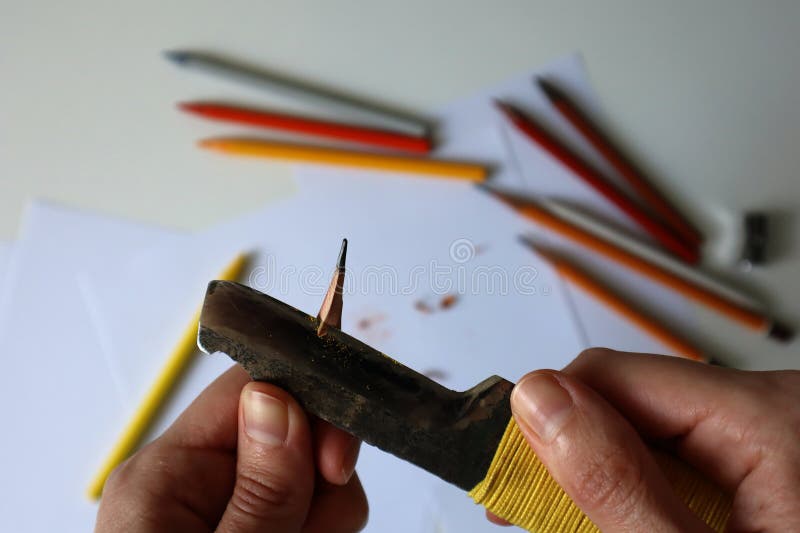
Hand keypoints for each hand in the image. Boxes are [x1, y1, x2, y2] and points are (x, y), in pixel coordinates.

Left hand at [96, 365, 367, 531]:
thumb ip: (259, 488)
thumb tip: (277, 396)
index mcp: (165, 474)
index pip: (247, 389)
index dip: (306, 406)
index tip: (339, 461)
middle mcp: (194, 482)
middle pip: (293, 430)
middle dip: (322, 474)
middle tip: (317, 526)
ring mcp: (229, 508)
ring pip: (313, 475)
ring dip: (327, 510)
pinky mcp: (256, 527)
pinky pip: (313, 508)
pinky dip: (323, 524)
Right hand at [488, 349, 799, 530]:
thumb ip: (619, 486)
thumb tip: (541, 401)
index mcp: (772, 416)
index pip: (611, 376)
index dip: (548, 426)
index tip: (512, 483)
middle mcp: (777, 406)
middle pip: (629, 399)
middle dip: (577, 457)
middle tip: (539, 515)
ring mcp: (775, 431)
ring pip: (650, 426)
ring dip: (608, 476)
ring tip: (585, 522)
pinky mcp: (771, 456)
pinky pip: (684, 451)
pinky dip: (646, 488)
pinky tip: (634, 519)